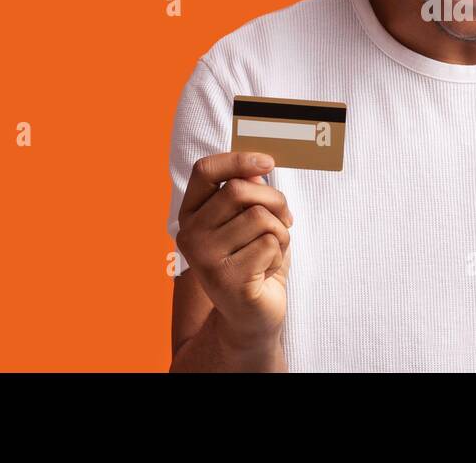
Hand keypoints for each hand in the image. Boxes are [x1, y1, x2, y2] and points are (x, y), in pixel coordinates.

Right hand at [175, 152, 293, 345]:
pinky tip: (267, 270)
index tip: (269, 161)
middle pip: (238, 190)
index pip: (205, 171)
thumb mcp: (251, 221)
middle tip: (286, 218)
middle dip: (274, 199)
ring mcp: (204, 258)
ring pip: (260, 217)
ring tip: (272, 250)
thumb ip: (250, 193)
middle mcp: (190, 235)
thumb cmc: (254, 261)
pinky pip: (270, 244)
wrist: (251, 315)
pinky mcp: (227, 279)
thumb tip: (257, 169)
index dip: (238, 159)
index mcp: (191, 215)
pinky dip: (280, 253)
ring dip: (281, 231)